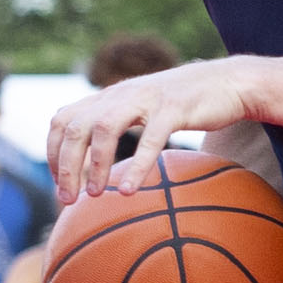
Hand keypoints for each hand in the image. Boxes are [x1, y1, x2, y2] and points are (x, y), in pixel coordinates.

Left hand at [44, 59, 257, 202]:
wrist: (229, 82)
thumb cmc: (184, 104)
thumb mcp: (141, 108)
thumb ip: (116, 123)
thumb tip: (92, 158)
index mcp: (109, 96)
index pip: (62, 119)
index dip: (53, 152)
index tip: (58, 184)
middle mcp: (121, 94)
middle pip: (76, 126)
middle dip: (66, 166)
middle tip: (67, 200)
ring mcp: (147, 98)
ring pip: (105, 128)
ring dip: (94, 165)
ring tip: (94, 195)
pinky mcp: (174, 108)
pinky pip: (150, 138)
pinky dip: (136, 165)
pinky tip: (130, 191)